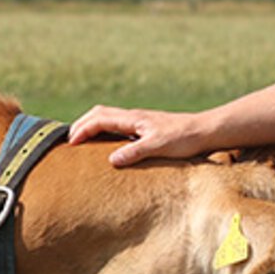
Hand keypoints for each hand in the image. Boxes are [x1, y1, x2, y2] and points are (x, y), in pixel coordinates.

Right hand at [69, 105, 217, 167]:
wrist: (205, 131)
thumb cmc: (184, 138)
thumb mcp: (158, 147)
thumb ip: (134, 152)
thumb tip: (111, 160)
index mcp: (133, 119)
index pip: (99, 119)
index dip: (82, 130)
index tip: (71, 143)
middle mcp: (134, 117)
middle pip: (99, 113)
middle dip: (81, 124)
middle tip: (69, 140)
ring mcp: (139, 121)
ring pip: (108, 116)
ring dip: (91, 125)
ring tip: (81, 139)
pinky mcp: (146, 127)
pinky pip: (117, 124)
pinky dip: (104, 129)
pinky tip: (106, 143)